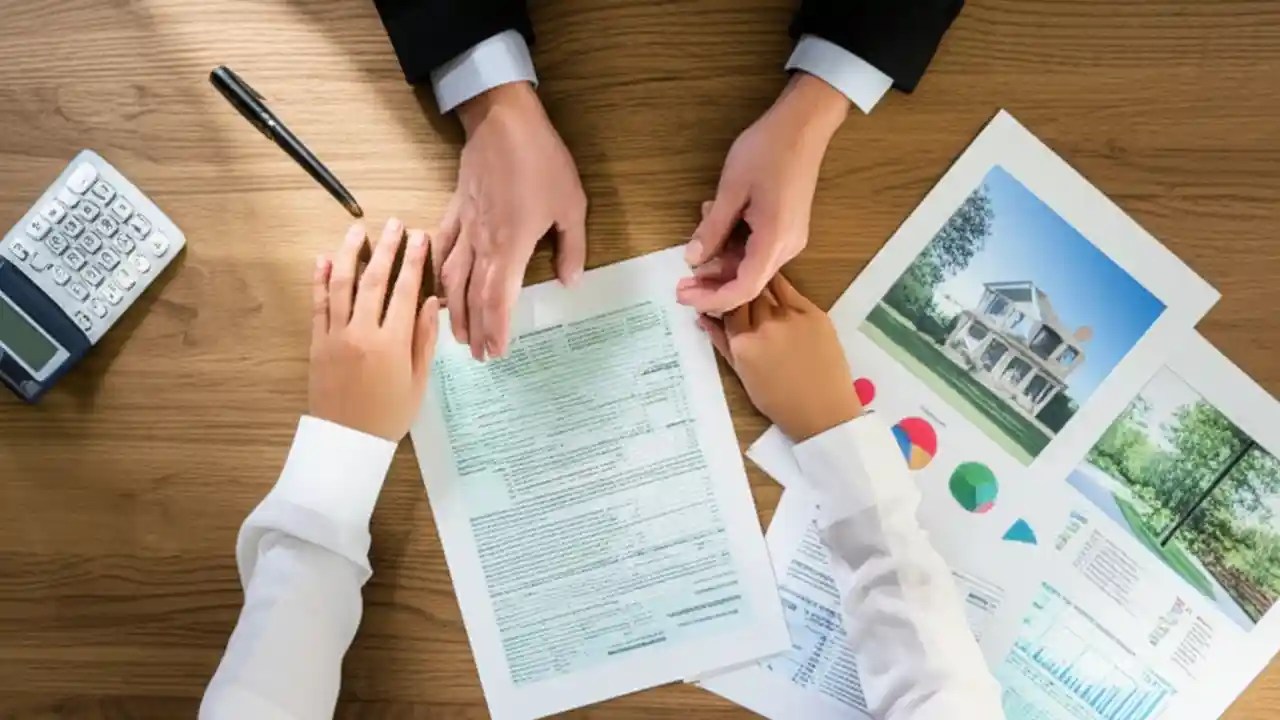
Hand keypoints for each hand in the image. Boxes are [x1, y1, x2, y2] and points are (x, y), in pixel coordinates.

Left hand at [310, 219, 440, 440]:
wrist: (347, 441)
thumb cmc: (389, 415)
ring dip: (350, 254)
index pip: (406, 291)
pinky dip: (320, 280)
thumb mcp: (418, 382)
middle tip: (395, 224)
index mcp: (392, 343)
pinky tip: (324, 259)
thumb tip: (432, 303)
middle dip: (387, 248)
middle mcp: (362, 333)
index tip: (420, 238)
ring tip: (358, 230)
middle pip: (374, 280)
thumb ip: (425, 340)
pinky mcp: (317, 343)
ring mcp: (335, 336)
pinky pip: (318, 305)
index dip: (414, 261)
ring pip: (341, 285)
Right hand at [434, 82, 587, 360]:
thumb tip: (569, 281)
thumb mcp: (572, 205)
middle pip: (472, 296)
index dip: (496, 328)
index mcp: (511, 246)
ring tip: (457, 332)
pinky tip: (437, 287)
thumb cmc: (542, 161)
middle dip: (475, 329)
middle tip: (478, 355)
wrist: (503, 121)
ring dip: (453, 309)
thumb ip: (571, 248)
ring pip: (450, 278)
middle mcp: (482, 243)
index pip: (499, 299)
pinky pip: (440, 247)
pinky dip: (436, 272)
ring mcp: (464, 227)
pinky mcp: (455, 209)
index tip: (497, 352)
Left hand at [678, 73, 849, 313]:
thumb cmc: (767, 151)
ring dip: (722, 262)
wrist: (803, 124)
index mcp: (775, 241)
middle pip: (748, 282)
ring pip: (751, 266)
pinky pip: (758, 250)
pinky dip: (734, 247)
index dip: (711, 298)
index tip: (682, 295)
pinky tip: (716, 225)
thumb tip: (692, 259)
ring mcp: (790, 238)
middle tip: (681, 282)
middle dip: (713, 285)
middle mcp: (787, 247)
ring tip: (695, 241)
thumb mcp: (731, 190)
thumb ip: (712, 229)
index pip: (743, 288)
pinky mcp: (788, 228)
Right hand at [700, 274, 860, 441]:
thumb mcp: (742, 375)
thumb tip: (703, 317)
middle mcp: (764, 326)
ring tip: (755, 288)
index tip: (721, 297)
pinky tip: (773, 284)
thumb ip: (722, 344)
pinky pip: (788, 289)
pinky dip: (777, 284)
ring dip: (756, 287)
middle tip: (738, 291)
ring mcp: (790, 317)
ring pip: (765, 288)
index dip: (721, 300)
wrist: (823, 411)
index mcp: (743, 344)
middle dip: (739, 292)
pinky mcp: (813, 313)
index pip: (725, 308)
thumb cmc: (779, 401)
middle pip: (745, 295)